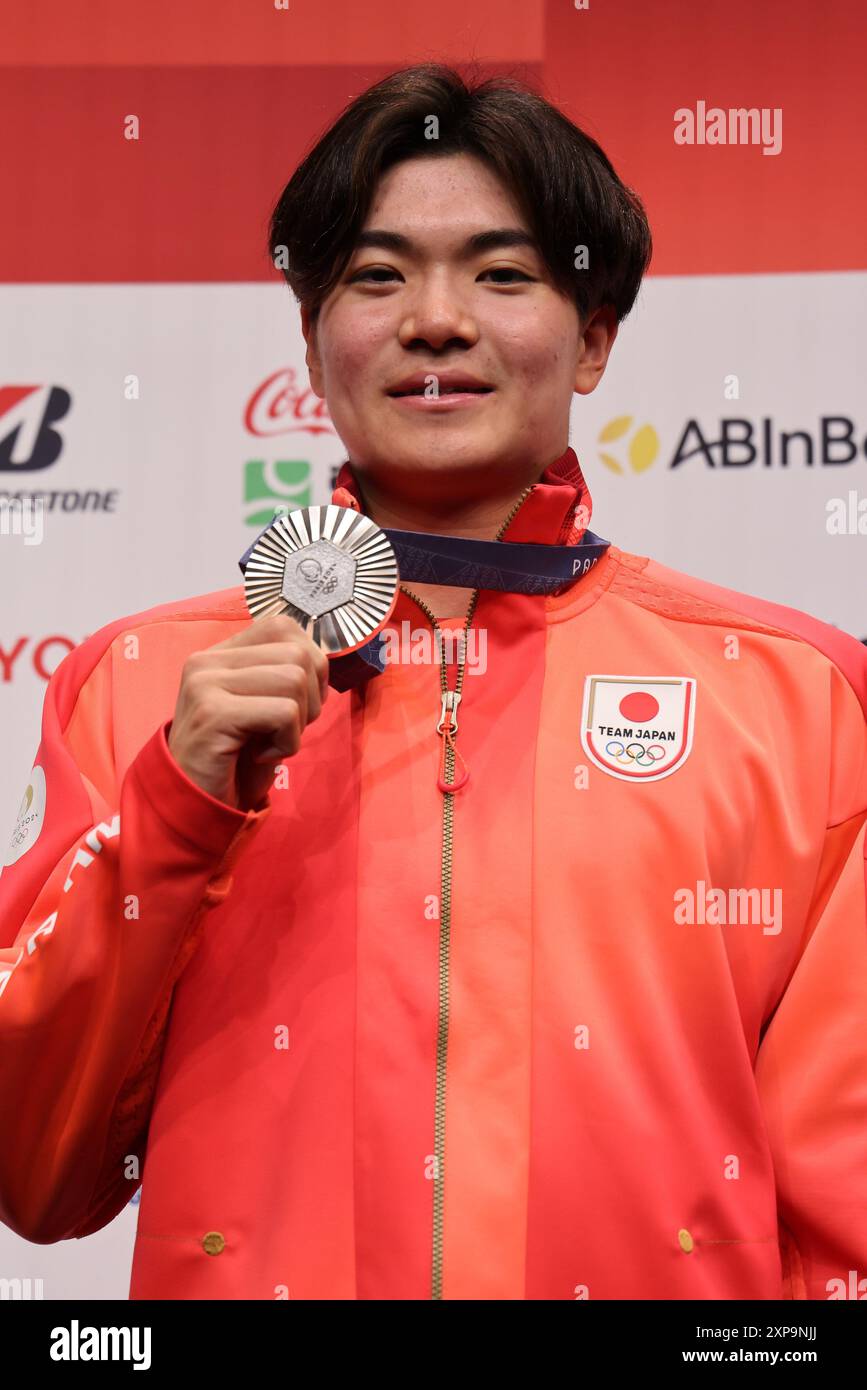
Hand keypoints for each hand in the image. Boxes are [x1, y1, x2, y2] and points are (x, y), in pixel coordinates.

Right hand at [166, 613, 329, 809]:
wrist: (198, 804)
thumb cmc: (237, 758)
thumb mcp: (263, 706)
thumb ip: (283, 674)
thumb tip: (325, 658)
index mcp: (219, 654)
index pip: (283, 626)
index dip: (310, 663)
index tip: (297, 702)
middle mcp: (207, 661)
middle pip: (297, 653)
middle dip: (311, 698)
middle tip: (285, 729)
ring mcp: (205, 684)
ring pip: (294, 679)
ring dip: (299, 723)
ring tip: (272, 742)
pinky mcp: (213, 713)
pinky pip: (284, 712)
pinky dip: (289, 741)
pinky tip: (264, 755)